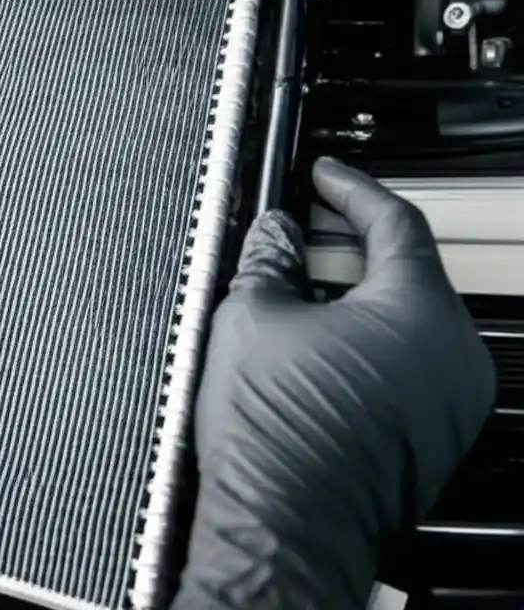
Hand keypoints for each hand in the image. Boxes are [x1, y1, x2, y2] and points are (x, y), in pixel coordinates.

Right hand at [172, 157, 494, 608]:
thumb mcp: (251, 319)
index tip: (326, 175)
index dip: (352, 189)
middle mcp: (453, 354)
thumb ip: (270, 259)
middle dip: (349, 251)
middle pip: (407, 273)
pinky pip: (408, 369)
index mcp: (418, 310)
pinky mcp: (434, 438)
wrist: (285, 529)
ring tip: (295, 305)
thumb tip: (276, 234)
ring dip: (355, 304)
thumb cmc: (276, 440)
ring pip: (407, 324)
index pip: (396, 221)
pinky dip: (366, 349)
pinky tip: (313, 356)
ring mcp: (451, 401)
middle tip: (299, 239)